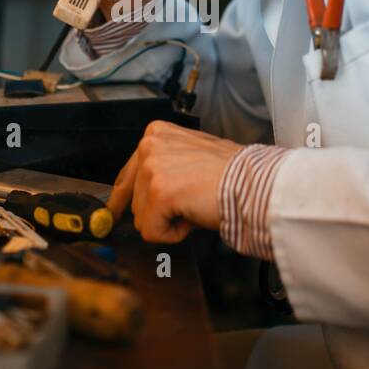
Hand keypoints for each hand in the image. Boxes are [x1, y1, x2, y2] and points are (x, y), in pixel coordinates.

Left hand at [108, 121, 243, 242]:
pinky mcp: (158, 193)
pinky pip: (152, 232)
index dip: (123, 200)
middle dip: (160, 211)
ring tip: (197, 204)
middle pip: (134, 201)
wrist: (253, 183)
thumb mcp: (190, 157)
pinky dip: (174, 234)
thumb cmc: (232, 174)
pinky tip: (194, 215)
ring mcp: (152, 168)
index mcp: (156, 134)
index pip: (127, 175)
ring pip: (142, 218)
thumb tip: (136, 198)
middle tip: (192, 202)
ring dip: (169, 221)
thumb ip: (163, 169)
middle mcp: (149, 146)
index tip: (114, 214)